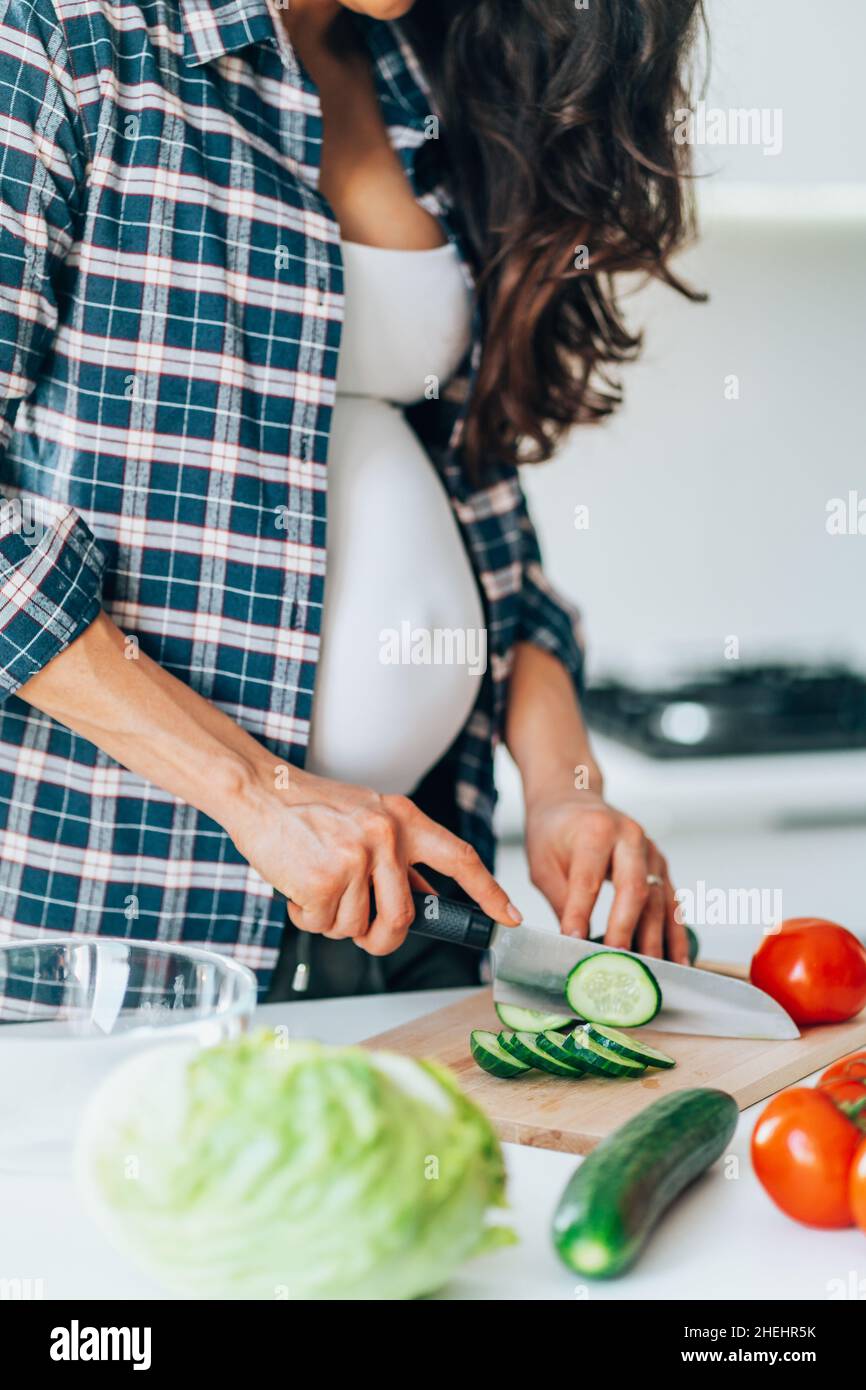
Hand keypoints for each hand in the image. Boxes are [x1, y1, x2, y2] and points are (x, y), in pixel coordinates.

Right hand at [227, 765, 521, 955]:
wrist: (259, 790)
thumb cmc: (309, 808)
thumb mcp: (367, 817)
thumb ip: (396, 853)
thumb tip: (420, 896)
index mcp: (403, 818)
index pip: (460, 858)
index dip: (489, 892)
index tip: (508, 917)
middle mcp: (386, 837)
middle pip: (402, 918)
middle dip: (382, 938)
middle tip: (362, 930)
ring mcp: (356, 858)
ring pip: (357, 927)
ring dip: (333, 921)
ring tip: (316, 887)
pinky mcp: (324, 880)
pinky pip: (323, 925)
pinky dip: (307, 917)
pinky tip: (298, 888)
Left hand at [524, 786, 687, 961]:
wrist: (572, 800)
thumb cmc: (554, 831)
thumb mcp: (543, 863)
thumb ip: (560, 901)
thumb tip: (571, 943)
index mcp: (596, 830)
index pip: (589, 879)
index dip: (581, 913)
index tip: (572, 942)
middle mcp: (629, 837)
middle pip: (634, 889)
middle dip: (626, 929)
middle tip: (618, 962)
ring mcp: (651, 851)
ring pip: (659, 899)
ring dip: (657, 939)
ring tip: (653, 973)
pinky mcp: (661, 866)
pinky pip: (672, 902)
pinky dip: (675, 933)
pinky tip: (676, 960)